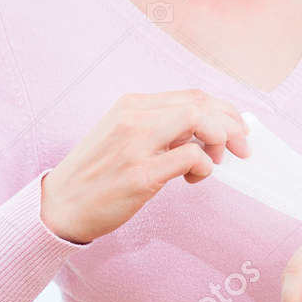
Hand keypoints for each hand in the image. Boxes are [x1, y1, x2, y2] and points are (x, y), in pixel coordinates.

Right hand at [40, 89, 249, 243]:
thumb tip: (205, 132)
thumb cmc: (97, 174)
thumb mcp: (124, 136)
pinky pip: (191, 157)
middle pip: (201, 104)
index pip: (192, 96)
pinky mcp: (141, 174)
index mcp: (132, 105)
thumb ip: (160, 128)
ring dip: (221, 140)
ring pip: (199, 121)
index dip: (223, 110)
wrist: (60, 205)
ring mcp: (136, 144)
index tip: (237, 129)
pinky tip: (195, 178)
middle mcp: (134, 117)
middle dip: (232, 124)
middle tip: (241, 148)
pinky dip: (205, 166)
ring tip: (216, 161)